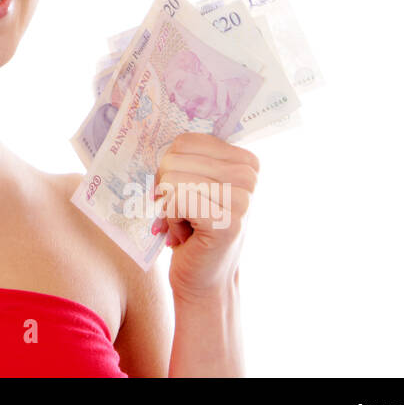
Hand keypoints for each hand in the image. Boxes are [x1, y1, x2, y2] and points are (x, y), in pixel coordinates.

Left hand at [152, 133, 258, 299]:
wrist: (203, 281)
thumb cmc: (193, 230)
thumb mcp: (195, 185)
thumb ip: (187, 158)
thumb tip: (153, 123)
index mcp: (245, 160)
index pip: (184, 140)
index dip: (170, 168)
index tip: (185, 194)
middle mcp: (249, 175)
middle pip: (174, 157)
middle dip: (166, 189)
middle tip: (184, 214)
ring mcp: (242, 198)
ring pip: (171, 178)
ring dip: (168, 206)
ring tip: (187, 224)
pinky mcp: (228, 221)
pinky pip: (175, 199)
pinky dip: (170, 219)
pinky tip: (186, 235)